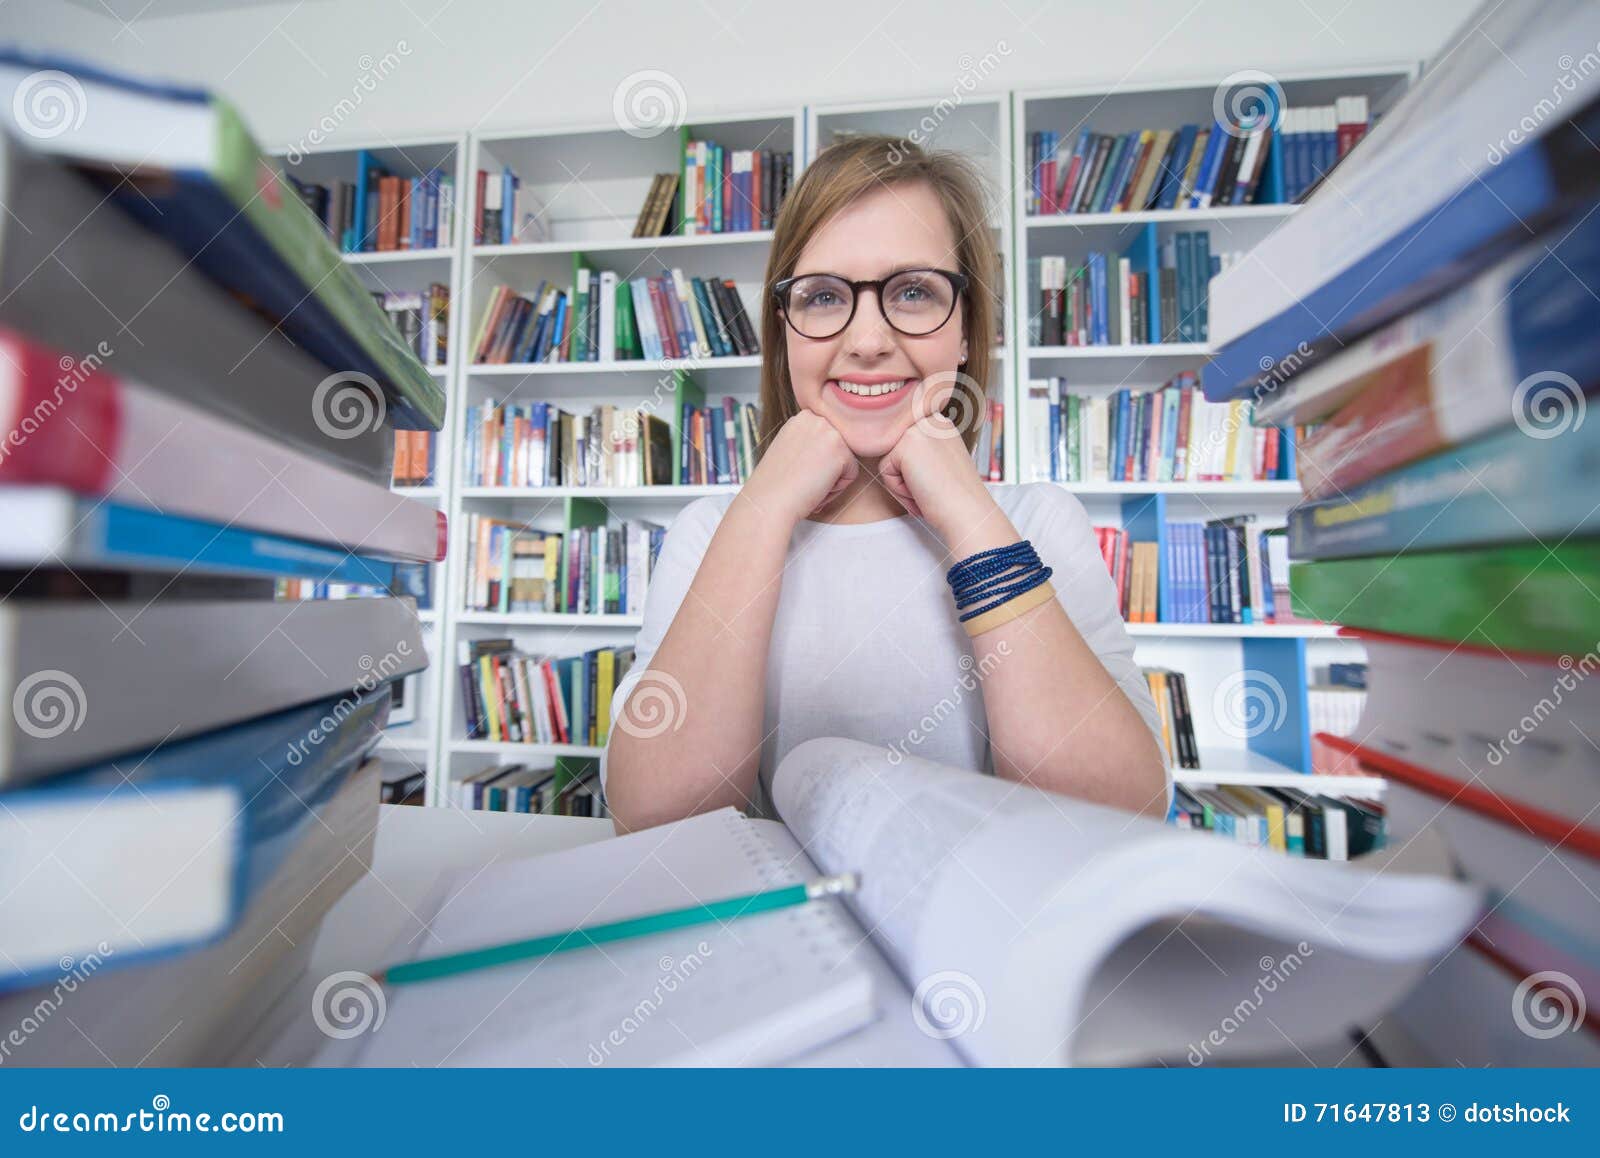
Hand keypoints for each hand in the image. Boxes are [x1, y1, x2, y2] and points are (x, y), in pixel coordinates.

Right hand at [740, 410, 857, 525]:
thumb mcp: (790, 450)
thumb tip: (827, 450)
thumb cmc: (776, 486)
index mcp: (803, 417)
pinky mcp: (840, 451)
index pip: (828, 442)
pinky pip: (851, 474)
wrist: (767, 503)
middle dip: (825, 470)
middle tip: (801, 479)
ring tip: (806, 484)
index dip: (816, 462)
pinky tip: (814, 488)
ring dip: (831, 480)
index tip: (797, 471)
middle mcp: (816, 418)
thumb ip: (810, 442)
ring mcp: (829, 432)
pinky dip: (836, 489)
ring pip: (846, 462)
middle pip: (840, 450)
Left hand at [878, 412, 997, 541]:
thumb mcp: (938, 464)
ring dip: (903, 485)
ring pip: (889, 461)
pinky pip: (885, 471)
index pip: (906, 448)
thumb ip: (920, 453)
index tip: (938, 482)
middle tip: (933, 489)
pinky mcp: (906, 444)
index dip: (916, 472)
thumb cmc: (955, 498)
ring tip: (929, 490)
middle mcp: (930, 421)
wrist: (968, 512)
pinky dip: (899, 489)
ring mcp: (919, 429)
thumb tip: (895, 455)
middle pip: (895, 452)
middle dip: (908, 478)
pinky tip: (923, 491)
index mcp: (939, 424)